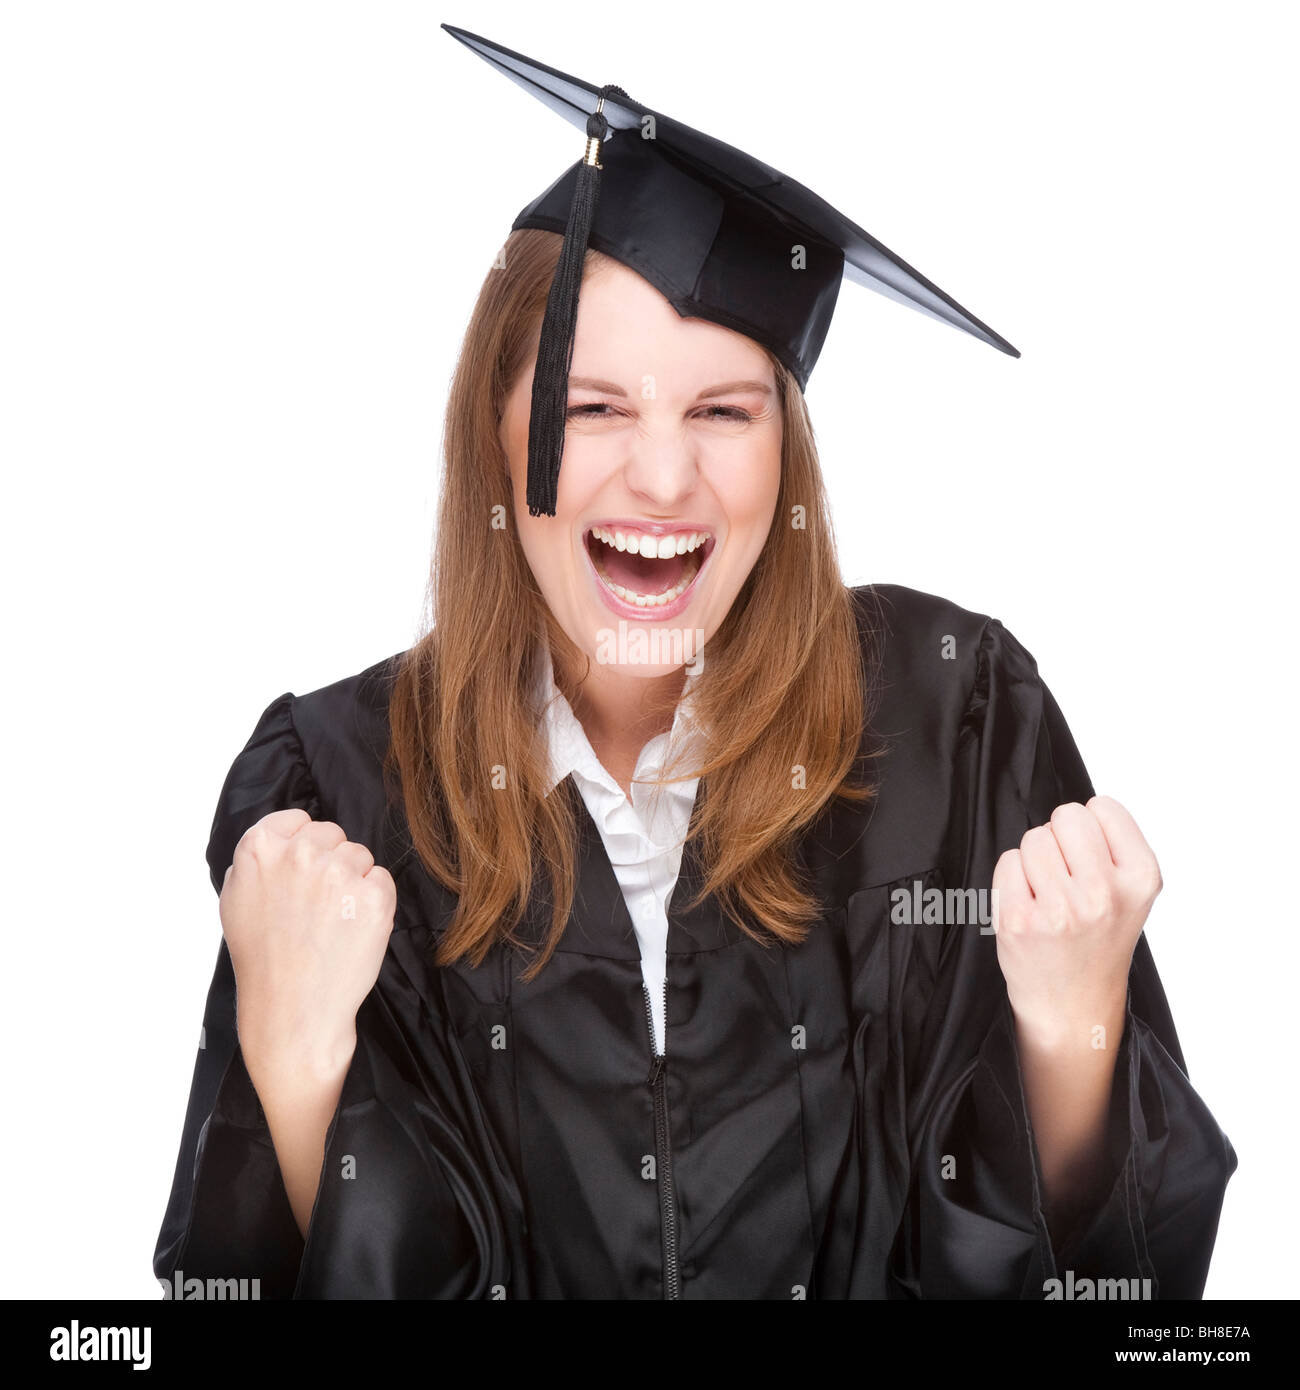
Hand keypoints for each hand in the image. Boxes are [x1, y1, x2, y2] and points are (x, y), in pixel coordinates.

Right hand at [219, 808, 395, 1080]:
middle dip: (330, 863)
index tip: (300, 876)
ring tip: (331, 923)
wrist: (292, 1012)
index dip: (303, 848)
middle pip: (333, 835)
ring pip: (360, 856)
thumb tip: (282, 835)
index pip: (299, 820)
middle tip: (316, 907)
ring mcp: (339, 874)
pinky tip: (352, 930)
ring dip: (353, 882)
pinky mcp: (374, 896)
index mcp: (259, 848)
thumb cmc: (264, 960)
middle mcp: (300, 853)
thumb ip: (256, 859)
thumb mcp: (236, 900)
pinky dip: (374, 902)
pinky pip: (382, 880)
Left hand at [991, 795, 1161, 1048]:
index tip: (1093, 860)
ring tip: (1049, 896)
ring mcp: (1061, 908)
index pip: (1103, 806)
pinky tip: (1029, 907)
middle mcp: (1105, 893)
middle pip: (1066, 816)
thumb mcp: (1131, 892)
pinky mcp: (1020, 920)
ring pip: (1033, 838)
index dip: (1091, 828)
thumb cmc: (1097, 941)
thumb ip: (1113, 845)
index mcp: (1141, 880)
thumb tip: (1080, 807)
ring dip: (1035, 859)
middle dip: (1061, 838)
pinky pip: (1007, 861)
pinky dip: (1012, 877)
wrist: (1073, 1005)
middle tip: (1067, 877)